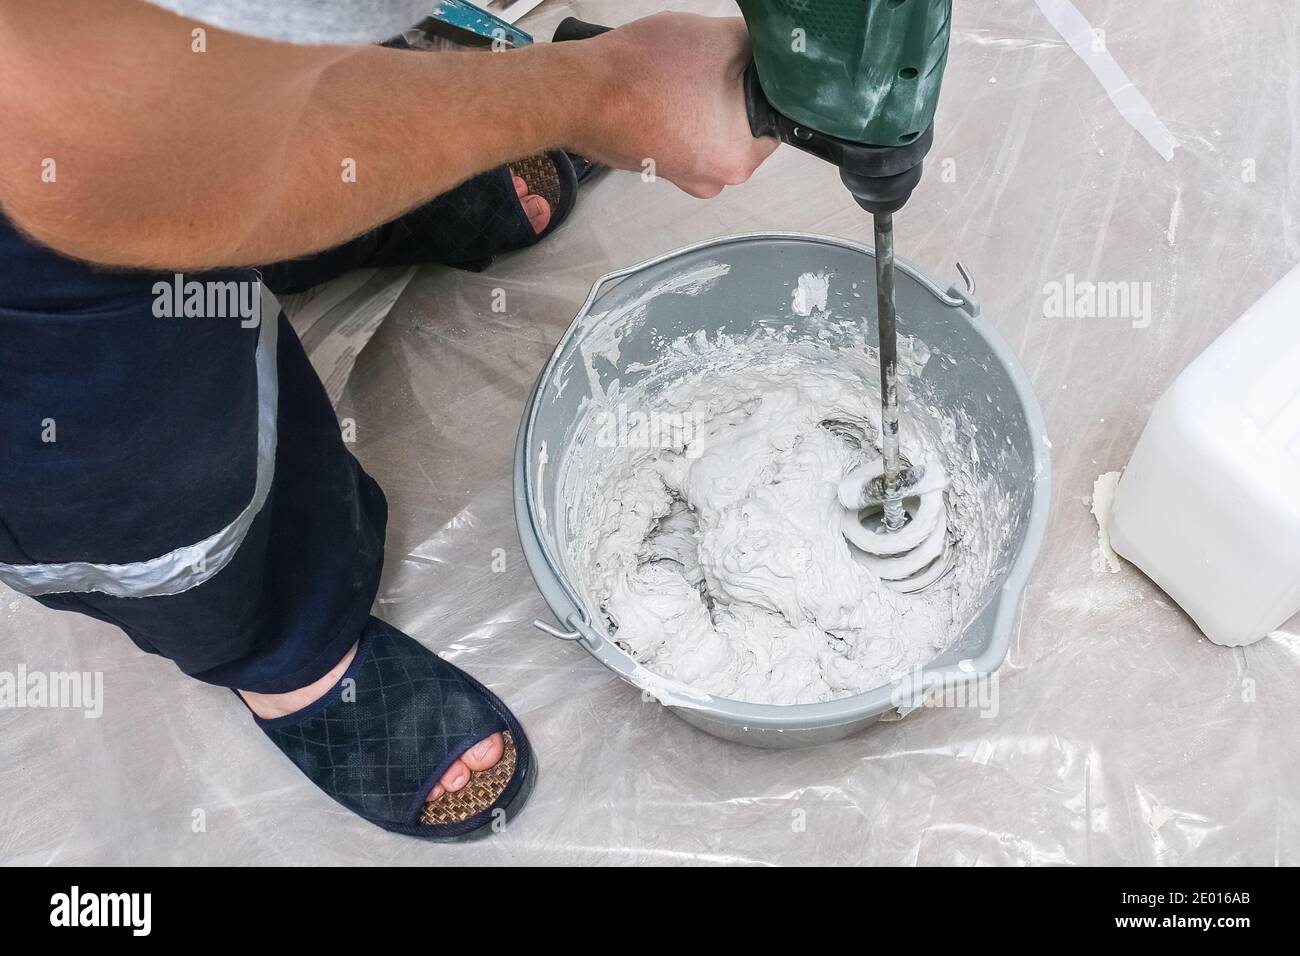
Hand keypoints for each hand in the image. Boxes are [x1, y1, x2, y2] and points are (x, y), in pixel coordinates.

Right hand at [566, 13, 778, 198]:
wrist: (579, 92)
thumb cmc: (643, 73)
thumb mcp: (720, 37)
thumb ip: (760, 47)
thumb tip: (771, 50)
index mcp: (737, 160)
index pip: (775, 120)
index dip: (763, 85)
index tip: (745, 64)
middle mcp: (711, 181)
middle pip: (742, 125)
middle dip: (731, 91)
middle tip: (709, 62)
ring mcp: (681, 177)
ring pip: (710, 127)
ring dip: (703, 99)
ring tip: (680, 74)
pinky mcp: (656, 166)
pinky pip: (683, 134)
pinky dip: (678, 110)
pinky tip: (662, 87)